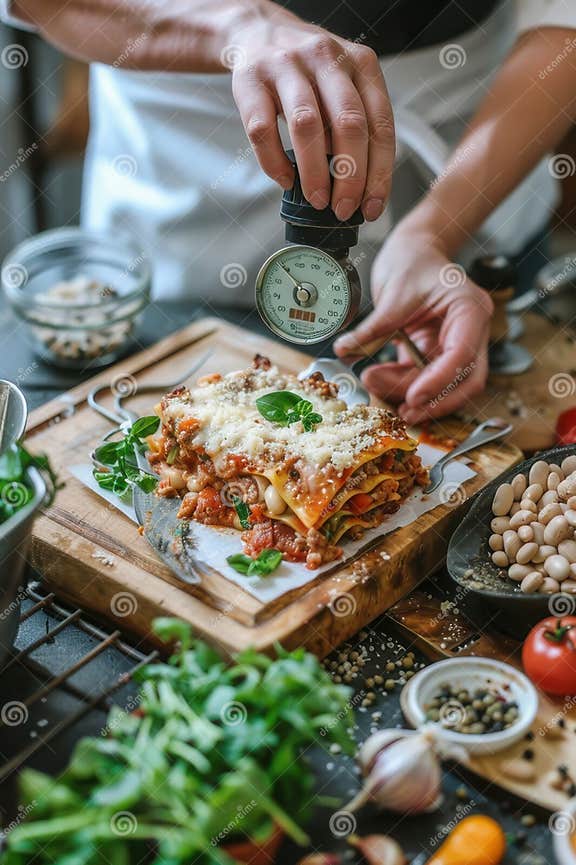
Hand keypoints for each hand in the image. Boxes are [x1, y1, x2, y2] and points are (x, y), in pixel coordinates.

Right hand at [229, 6, 393, 221]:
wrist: (256, 32)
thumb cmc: (307, 72)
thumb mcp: (342, 86)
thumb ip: (355, 125)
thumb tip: (360, 187)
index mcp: (360, 64)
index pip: (381, 124)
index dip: (379, 173)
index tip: (371, 207)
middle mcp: (327, 59)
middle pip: (349, 124)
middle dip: (350, 177)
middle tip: (342, 209)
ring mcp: (287, 66)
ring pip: (307, 126)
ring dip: (314, 173)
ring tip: (317, 200)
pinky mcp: (251, 80)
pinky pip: (263, 130)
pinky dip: (275, 163)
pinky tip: (284, 179)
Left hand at [333, 227, 493, 422]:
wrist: (413, 250)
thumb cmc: (413, 260)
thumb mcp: (394, 292)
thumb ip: (373, 326)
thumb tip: (346, 350)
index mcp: (470, 310)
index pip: (462, 356)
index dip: (438, 382)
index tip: (413, 398)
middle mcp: (469, 331)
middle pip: (465, 381)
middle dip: (435, 401)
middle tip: (404, 413)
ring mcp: (454, 344)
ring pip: (444, 385)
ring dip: (410, 392)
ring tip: (374, 382)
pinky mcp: (435, 352)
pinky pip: (423, 378)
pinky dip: (402, 383)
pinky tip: (379, 379)